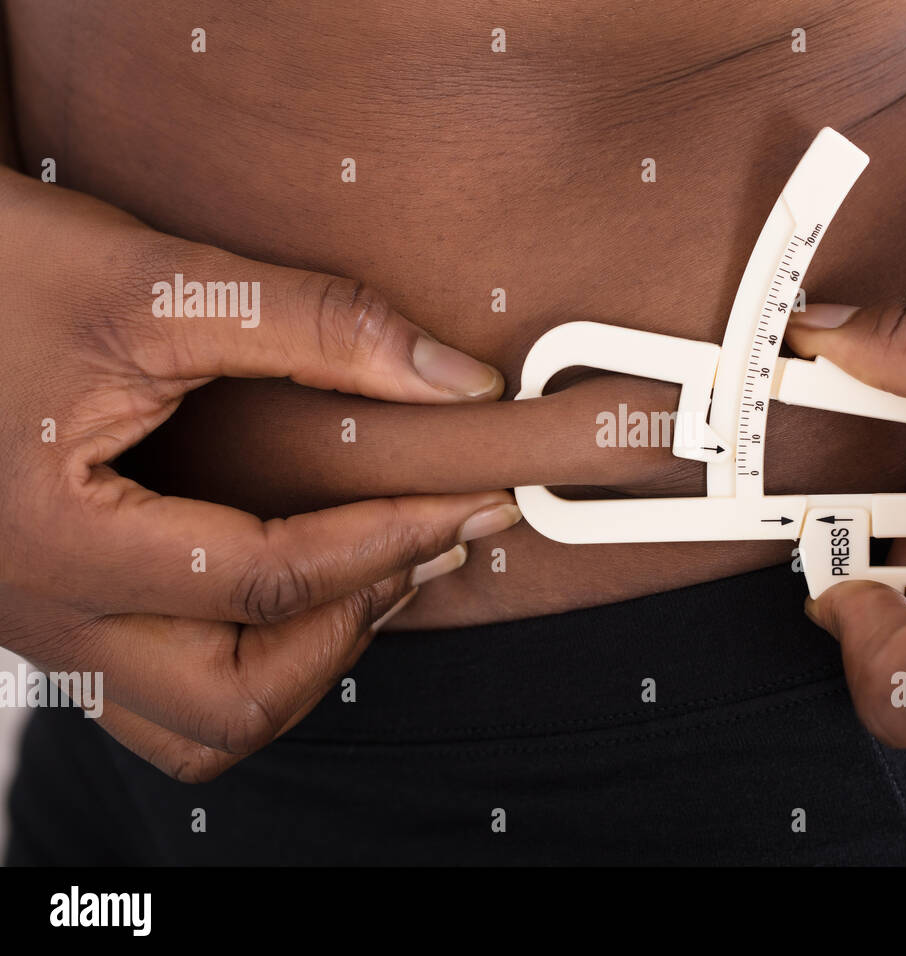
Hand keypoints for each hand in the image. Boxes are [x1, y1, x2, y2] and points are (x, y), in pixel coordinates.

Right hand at [0, 167, 519, 779]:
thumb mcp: (156, 278)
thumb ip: (317, 326)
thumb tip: (459, 382)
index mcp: (56, 539)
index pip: (270, 581)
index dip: (393, 538)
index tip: (473, 499)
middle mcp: (38, 611)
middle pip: (233, 699)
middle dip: (353, 627)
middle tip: (428, 546)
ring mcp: (36, 626)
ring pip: (195, 726)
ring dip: (302, 668)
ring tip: (373, 576)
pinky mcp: (46, 613)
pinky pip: (156, 699)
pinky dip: (241, 670)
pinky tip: (290, 594)